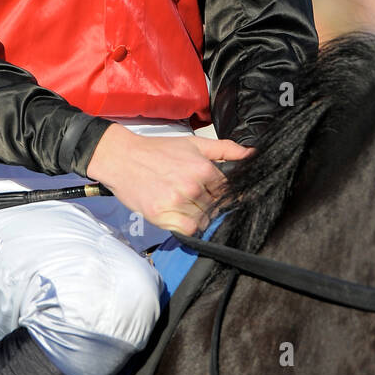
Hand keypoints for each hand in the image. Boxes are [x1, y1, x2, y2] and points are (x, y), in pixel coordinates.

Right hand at [85, 125, 253, 235]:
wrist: (122, 158)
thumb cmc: (157, 150)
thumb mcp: (193, 144)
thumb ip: (225, 149)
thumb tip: (252, 154)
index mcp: (203, 168)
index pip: (228, 191)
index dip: (221, 193)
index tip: (212, 193)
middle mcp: (193, 187)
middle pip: (216, 207)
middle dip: (208, 204)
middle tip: (190, 195)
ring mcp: (177, 202)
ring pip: (203, 220)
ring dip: (197, 215)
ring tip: (181, 202)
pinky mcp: (162, 216)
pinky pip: (187, 230)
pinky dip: (186, 225)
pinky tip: (177, 213)